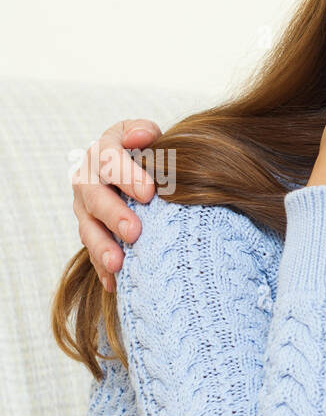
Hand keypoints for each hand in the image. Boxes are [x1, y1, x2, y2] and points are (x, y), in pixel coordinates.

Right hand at [72, 122, 161, 292]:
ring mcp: (85, 208)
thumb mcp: (147, 136)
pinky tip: (115, 283)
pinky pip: (92, 252)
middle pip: (95, 196)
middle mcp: (88, 179)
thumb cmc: (149, 153)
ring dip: (102, 247)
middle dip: (114, 215)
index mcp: (103, 151)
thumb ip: (143, 132)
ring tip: (118, 263)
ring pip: (88, 228)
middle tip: (135, 231)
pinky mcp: (90, 231)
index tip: (150, 193)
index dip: (127, 176)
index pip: (109, 159)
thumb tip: (144, 135)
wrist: (138, 173)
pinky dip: (102, 268)